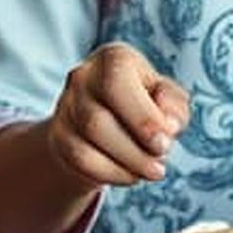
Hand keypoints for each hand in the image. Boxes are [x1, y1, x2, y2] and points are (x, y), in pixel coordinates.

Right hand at [45, 43, 189, 187]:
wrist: (112, 120)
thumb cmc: (146, 103)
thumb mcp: (167, 98)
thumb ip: (174, 106)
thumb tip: (168, 125)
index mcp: (114, 59)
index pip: (116, 82)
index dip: (141, 117)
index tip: (164, 143)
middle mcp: (83, 77)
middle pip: (96, 121)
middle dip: (133, 150)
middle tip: (159, 164)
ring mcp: (66, 106)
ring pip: (85, 145)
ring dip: (126, 164)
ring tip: (151, 170)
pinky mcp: (59, 134)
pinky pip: (80, 161)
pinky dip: (111, 173)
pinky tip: (131, 174)